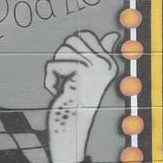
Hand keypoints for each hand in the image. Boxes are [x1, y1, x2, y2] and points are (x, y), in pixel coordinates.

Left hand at [45, 30, 120, 162]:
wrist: (73, 127)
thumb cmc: (76, 102)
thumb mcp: (89, 77)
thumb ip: (100, 54)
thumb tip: (113, 36)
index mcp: (110, 63)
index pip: (85, 36)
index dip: (72, 51)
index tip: (74, 74)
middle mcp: (106, 63)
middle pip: (74, 39)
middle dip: (63, 57)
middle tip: (68, 78)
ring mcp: (96, 67)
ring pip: (64, 48)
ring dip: (57, 68)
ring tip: (64, 84)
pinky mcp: (80, 73)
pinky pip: (54, 64)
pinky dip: (50, 79)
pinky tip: (58, 91)